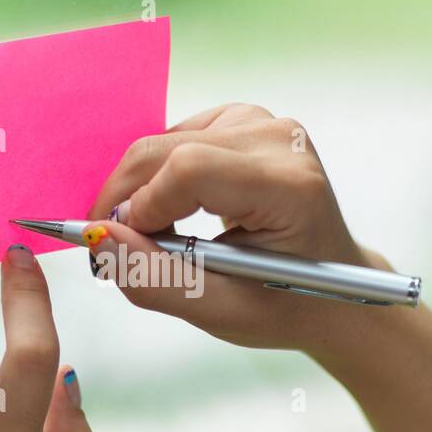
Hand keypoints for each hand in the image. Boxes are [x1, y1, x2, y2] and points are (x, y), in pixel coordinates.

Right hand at [87, 104, 431, 431]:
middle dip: (126, 199)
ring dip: (140, 191)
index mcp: (289, 187)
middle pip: (165, 150)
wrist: (333, 289)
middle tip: (120, 247)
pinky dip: (157, 178)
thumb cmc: (287, 305)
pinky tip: (177, 212)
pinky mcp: (244, 119)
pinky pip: (172, 139)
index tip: (122, 247)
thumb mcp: (222, 311)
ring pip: (161, 143)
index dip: (141, 207)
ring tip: (159, 238)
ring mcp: (263, 122)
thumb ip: (155, 279)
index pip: (189, 171)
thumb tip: (98, 239)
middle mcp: (278, 140)